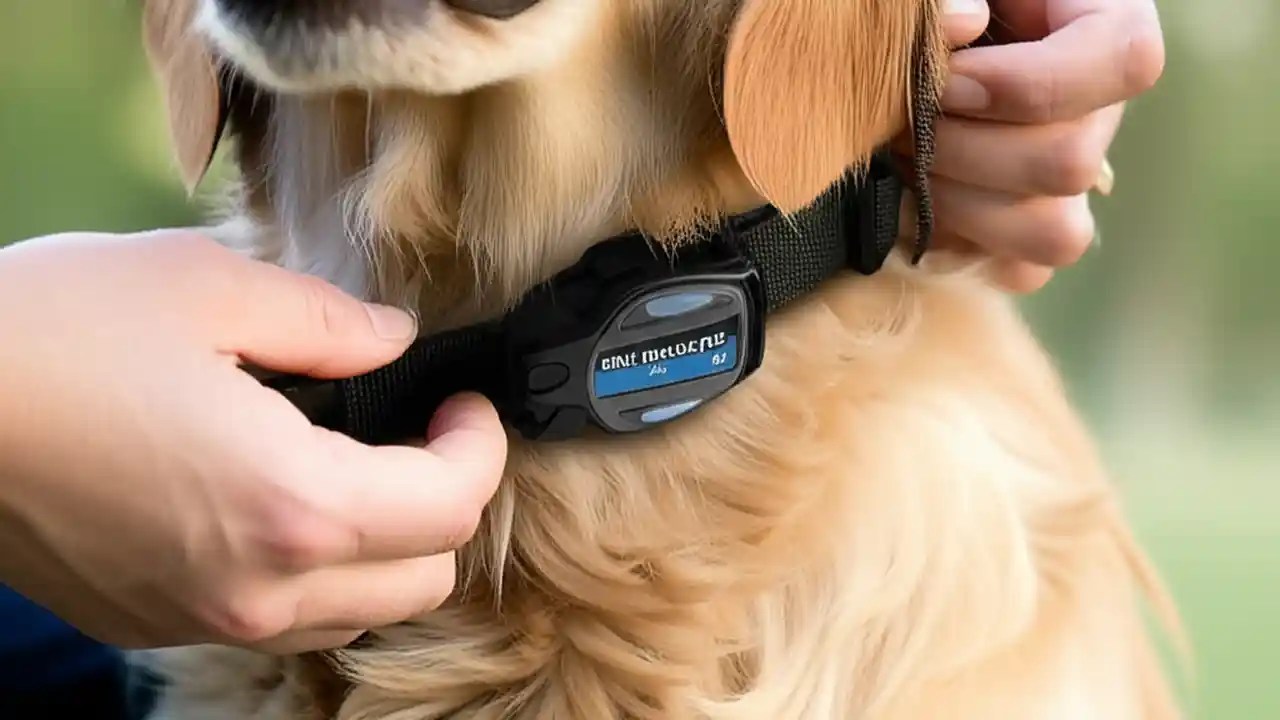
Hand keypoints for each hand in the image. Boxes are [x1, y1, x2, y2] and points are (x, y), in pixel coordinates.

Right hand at [0, 229, 506, 653]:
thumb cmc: (52, 333)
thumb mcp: (209, 287)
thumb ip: (329, 322)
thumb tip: (396, 341)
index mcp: (291, 503)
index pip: (450, 508)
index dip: (480, 449)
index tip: (464, 404)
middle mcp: (257, 586)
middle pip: (422, 579)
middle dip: (444, 504)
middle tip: (421, 432)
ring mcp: (202, 617)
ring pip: (355, 612)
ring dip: (384, 547)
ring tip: (356, 466)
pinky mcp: (152, 622)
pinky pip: (277, 618)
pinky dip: (312, 570)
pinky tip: (276, 500)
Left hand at [912, 0, 1165, 291]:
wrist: (912, 54)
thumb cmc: (928, 5)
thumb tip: (963, 22)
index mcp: (1103, 26)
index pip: (1123, 61)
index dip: (1024, 85)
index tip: (946, 82)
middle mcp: (1098, 111)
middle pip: (1071, 162)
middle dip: (963, 151)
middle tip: (900, 125)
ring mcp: (1067, 181)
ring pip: (1055, 235)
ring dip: (959, 208)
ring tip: (902, 166)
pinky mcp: (1025, 231)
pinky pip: (1019, 273)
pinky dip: (959, 251)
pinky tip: (913, 204)